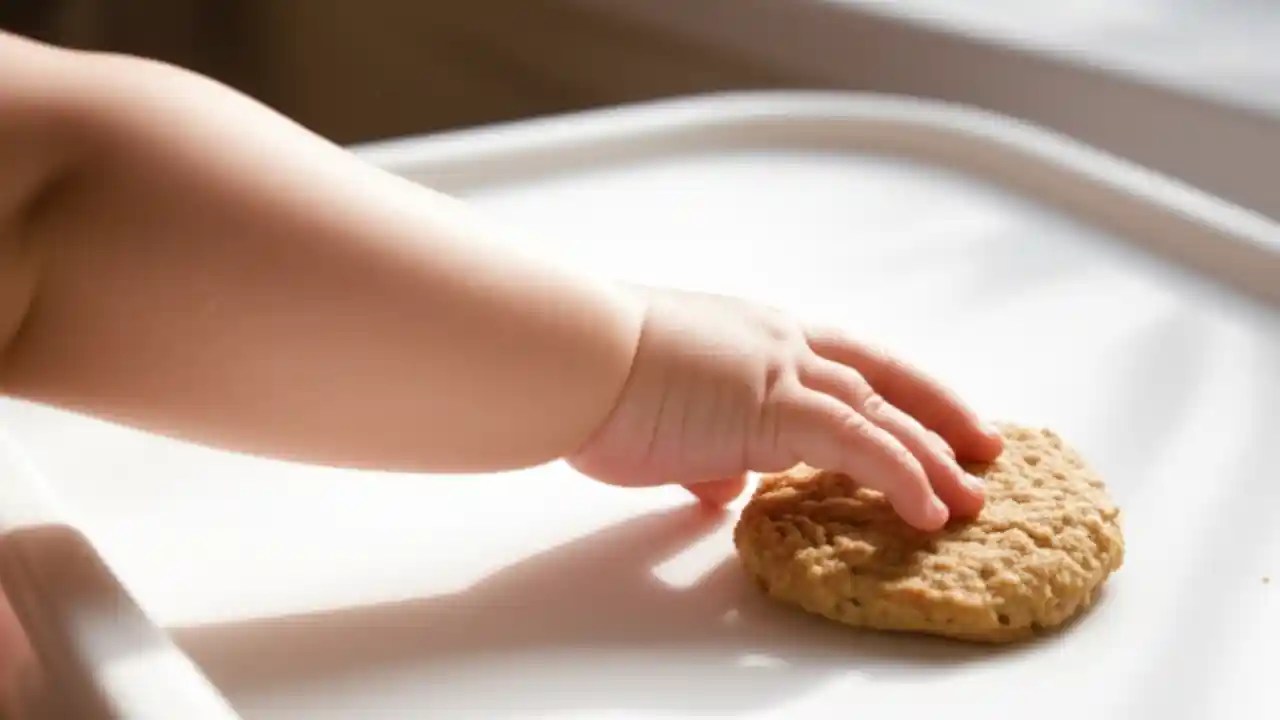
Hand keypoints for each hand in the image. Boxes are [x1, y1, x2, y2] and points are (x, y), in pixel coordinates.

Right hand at [569, 287, 1003, 530]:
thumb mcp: (667, 418)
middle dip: (937, 411)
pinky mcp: (776, 411)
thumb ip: (708, 453)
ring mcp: (782, 374)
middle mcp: (780, 345)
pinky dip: (901, 474)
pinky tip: (927, 507)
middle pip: (882, 378)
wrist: (576, 358)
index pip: (843, 362)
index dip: (889, 389)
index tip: (924, 412)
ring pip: (882, 413)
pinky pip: (860, 445)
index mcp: (755, 339)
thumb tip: (726, 487)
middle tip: (981, 444)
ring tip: (970, 496)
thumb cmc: (601, 380)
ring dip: (932, 455)